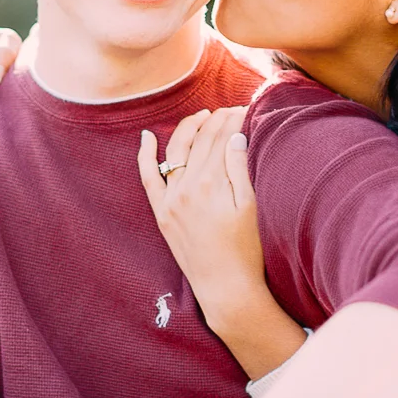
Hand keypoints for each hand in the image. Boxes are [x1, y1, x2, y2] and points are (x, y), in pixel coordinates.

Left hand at [138, 107, 264, 327]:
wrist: (226, 287)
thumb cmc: (246, 249)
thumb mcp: (251, 206)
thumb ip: (240, 168)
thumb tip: (234, 134)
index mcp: (211, 183)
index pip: (220, 138)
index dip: (233, 120)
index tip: (245, 110)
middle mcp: (186, 187)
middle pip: (200, 140)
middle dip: (216, 120)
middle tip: (230, 111)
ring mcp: (170, 199)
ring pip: (177, 151)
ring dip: (189, 128)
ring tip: (204, 116)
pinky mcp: (162, 213)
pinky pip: (148, 178)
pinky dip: (146, 155)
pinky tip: (148, 136)